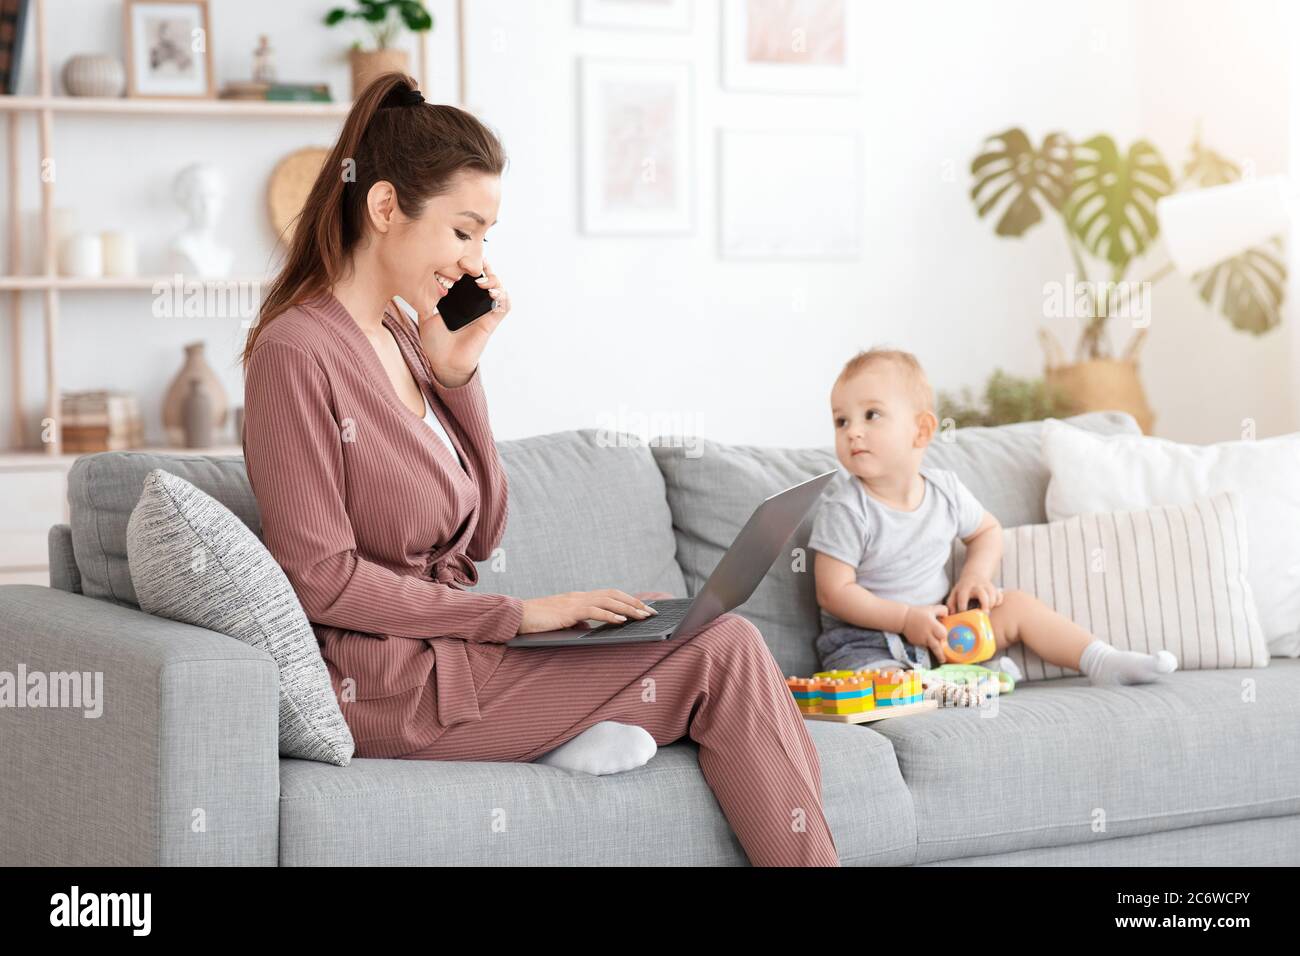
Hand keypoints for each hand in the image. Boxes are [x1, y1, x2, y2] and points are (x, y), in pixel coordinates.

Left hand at [417, 260, 511, 386]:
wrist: (443, 362)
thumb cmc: (435, 341)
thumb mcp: (425, 314)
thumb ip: (425, 298)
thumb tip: (418, 280)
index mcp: (462, 298)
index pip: (470, 274)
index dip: (471, 263)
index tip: (462, 256)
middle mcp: (475, 302)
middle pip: (487, 276)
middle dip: (484, 267)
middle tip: (476, 263)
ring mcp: (484, 311)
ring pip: (498, 288)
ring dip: (494, 280)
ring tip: (481, 281)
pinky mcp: (491, 321)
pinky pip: (504, 306)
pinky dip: (502, 297)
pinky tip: (492, 294)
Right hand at [518, 589, 657, 634]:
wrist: (517, 616)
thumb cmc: (537, 621)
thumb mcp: (563, 622)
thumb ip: (578, 622)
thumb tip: (592, 628)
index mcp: (579, 598)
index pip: (609, 595)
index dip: (628, 600)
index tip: (643, 608)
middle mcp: (580, 596)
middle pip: (614, 595)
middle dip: (634, 603)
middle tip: (652, 612)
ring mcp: (574, 602)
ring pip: (608, 601)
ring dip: (628, 608)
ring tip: (643, 616)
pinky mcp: (568, 611)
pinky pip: (594, 611)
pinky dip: (610, 615)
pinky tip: (621, 621)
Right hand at [902, 604, 949, 662]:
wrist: (903, 619)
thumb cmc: (918, 613)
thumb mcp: (931, 608)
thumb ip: (942, 610)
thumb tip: (948, 616)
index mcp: (932, 625)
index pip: (942, 633)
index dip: (945, 636)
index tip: (946, 637)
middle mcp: (927, 634)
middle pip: (937, 646)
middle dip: (941, 651)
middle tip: (946, 657)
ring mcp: (922, 640)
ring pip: (932, 648)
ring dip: (938, 654)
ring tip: (942, 660)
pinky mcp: (917, 643)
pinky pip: (925, 646)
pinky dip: (929, 647)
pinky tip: (931, 646)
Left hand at [945, 575, 1002, 614]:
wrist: (975, 574)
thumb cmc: (964, 588)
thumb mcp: (954, 593)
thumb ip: (951, 604)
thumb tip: (952, 616)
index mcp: (964, 588)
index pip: (963, 598)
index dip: (963, 608)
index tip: (964, 614)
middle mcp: (976, 586)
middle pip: (982, 595)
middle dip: (984, 605)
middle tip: (984, 614)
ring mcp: (987, 586)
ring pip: (993, 596)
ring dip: (991, 605)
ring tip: (986, 610)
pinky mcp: (995, 588)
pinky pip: (999, 596)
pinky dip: (998, 602)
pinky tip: (992, 605)